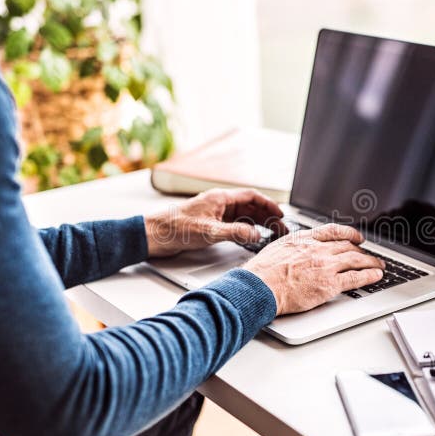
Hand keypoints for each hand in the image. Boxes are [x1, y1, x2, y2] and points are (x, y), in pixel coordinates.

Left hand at [144, 188, 287, 256]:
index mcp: (220, 198)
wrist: (154, 235)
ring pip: (242, 216)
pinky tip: (250, 238)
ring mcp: (214, 214)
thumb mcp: (210, 232)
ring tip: (269, 233)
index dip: (268, 204)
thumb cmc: (175, 228)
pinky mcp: (209, 225)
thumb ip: (235, 233)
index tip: (280, 213)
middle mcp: (219, 203)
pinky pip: (233, 225)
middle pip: (249, 206)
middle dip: (266, 215)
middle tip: (279, 227)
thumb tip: (256, 235)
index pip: (251, 196)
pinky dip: (245, 230)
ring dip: (257, 223)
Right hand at [242, 223, 384, 315]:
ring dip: (371, 262)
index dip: (349, 233)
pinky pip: (356, 277)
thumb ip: (292, 246)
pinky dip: (369, 275)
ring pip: (356, 260)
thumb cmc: (263, 271)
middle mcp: (318, 249)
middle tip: (370, 256)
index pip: (334, 231)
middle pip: (348, 247)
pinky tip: (376, 275)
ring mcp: (326, 266)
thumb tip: (294, 250)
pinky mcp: (330, 284)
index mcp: (305, 239)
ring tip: (379, 266)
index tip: (357, 237)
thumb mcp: (277, 247)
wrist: (261, 286)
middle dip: (362, 252)